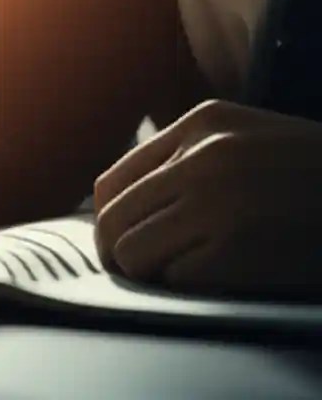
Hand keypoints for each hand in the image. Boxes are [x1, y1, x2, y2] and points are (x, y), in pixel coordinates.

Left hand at [95, 100, 321, 297]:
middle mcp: (203, 158)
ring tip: (186, 272)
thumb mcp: (250, 140)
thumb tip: (121, 207)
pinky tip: (223, 278)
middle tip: (145, 271)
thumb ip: (189, 158)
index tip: (125, 242)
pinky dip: (189, 287)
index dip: (111, 222)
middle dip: (121, 254)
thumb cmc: (315, 178)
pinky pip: (174, 279)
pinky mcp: (236, 248)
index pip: (112, 183)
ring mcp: (218, 203)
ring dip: (151, 273)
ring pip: (132, 253)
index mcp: (202, 125)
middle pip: (112, 221)